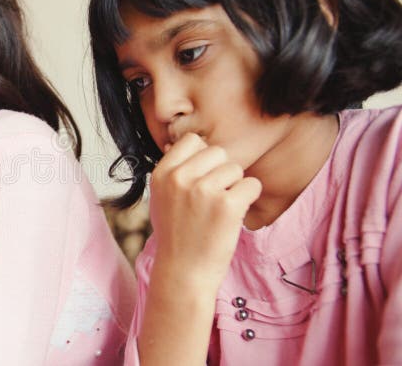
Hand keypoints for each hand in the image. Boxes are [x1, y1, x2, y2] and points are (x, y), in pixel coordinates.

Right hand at [148, 133, 260, 289]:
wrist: (183, 273)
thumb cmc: (176, 236)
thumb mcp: (162, 198)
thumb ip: (176, 172)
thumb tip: (196, 144)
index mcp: (161, 174)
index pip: (192, 141)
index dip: (203, 157)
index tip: (202, 178)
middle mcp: (180, 178)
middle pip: (217, 152)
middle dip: (220, 172)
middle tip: (212, 199)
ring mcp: (204, 190)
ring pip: (235, 169)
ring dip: (235, 187)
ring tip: (219, 210)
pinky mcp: (227, 205)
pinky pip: (252, 185)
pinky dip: (249, 198)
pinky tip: (234, 215)